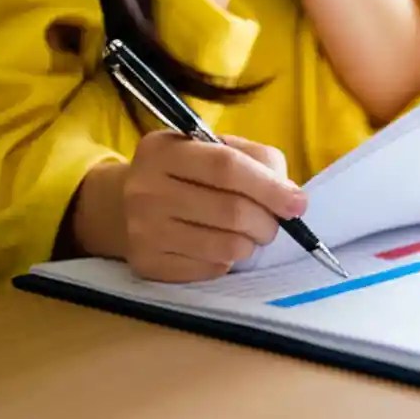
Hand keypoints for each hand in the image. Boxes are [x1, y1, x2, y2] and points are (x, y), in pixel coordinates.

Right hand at [72, 134, 305, 282]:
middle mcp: (145, 189)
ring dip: (250, 244)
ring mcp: (142, 230)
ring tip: (247, 234)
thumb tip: (290, 195)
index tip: (298, 203)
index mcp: (163, 149)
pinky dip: (226, 261)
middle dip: (267, 222)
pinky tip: (217, 246)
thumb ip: (256, 160)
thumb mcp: (211, 149)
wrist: (120, 207)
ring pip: (225, 247)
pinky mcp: (147, 264)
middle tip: (273, 224)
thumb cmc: (184, 174)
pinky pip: (210, 269)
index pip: (226, 166)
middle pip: (231, 211)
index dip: (269, 187)